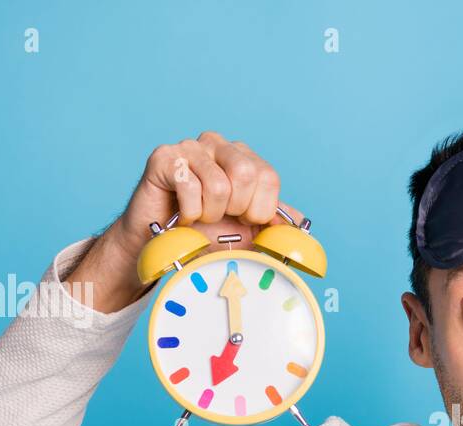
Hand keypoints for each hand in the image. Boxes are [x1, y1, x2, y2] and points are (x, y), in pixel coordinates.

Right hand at [65, 131, 304, 312]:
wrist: (161, 245)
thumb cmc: (204, 234)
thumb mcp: (247, 231)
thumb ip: (273, 223)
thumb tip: (301, 223)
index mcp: (243, 157)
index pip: (269, 176)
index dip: (260, 209)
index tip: (243, 221)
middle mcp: (218, 144)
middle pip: (247, 173)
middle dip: (236, 209)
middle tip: (220, 218)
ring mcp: (190, 147)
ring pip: (219, 185)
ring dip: (210, 214)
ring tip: (199, 217)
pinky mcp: (165, 157)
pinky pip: (190, 187)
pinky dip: (189, 212)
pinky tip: (182, 213)